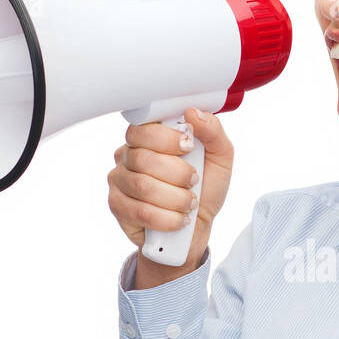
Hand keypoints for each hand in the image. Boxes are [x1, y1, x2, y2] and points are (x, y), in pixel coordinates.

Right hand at [106, 107, 233, 282]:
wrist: (198, 226)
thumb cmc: (205, 189)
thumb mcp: (220, 158)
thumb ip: (212, 132)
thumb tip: (193, 112)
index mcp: (149, 137)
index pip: (144, 128)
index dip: (166, 138)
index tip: (188, 147)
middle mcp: (129, 155)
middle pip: (143, 158)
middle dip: (177, 173)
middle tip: (194, 181)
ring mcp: (119, 180)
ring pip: (142, 186)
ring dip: (175, 198)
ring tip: (190, 203)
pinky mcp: (118, 206)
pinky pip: (140, 211)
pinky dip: (167, 218)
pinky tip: (179, 219)